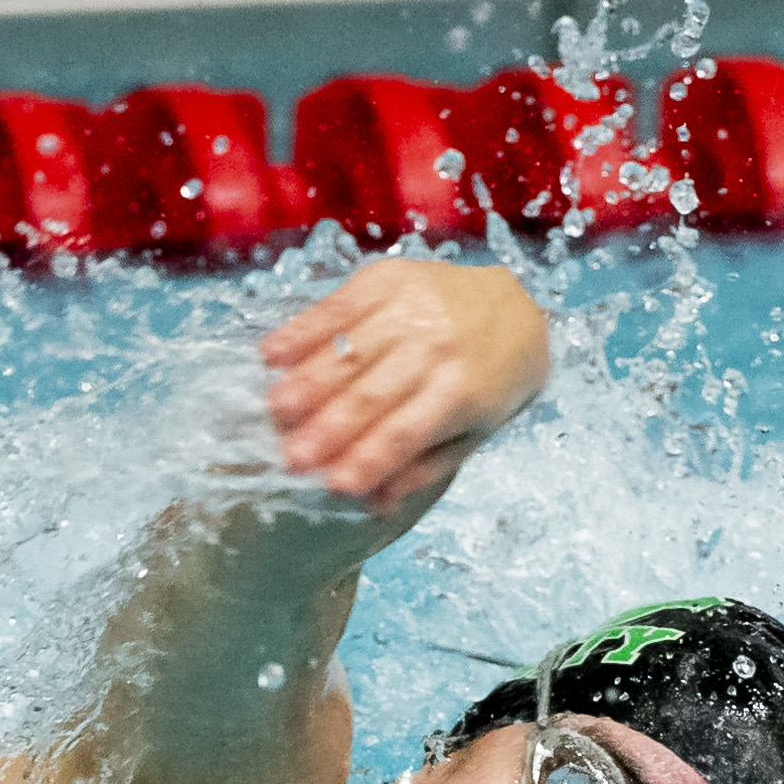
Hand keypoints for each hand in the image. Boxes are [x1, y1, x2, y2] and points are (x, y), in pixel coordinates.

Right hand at [262, 259, 550, 512]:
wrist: (512, 308)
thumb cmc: (485, 382)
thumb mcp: (469, 433)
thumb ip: (422, 468)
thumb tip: (374, 505)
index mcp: (460, 394)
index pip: (406, 432)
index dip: (370, 459)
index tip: (333, 486)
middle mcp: (436, 348)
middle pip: (373, 394)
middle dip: (330, 428)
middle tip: (291, 457)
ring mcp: (409, 308)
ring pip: (350, 350)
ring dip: (309, 381)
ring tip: (276, 411)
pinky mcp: (386, 278)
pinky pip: (337, 306)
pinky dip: (301, 330)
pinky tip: (271, 356)